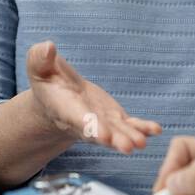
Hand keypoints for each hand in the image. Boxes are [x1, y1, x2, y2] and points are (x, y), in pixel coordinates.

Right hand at [26, 41, 161, 153]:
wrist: (58, 97)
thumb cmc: (47, 81)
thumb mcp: (39, 68)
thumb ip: (40, 59)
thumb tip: (48, 47)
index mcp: (64, 109)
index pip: (77, 119)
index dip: (90, 127)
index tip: (101, 134)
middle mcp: (84, 122)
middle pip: (99, 133)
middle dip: (113, 139)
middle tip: (127, 146)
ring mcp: (102, 122)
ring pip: (117, 133)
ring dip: (130, 137)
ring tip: (142, 142)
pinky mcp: (115, 119)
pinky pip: (130, 125)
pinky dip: (142, 128)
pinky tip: (155, 130)